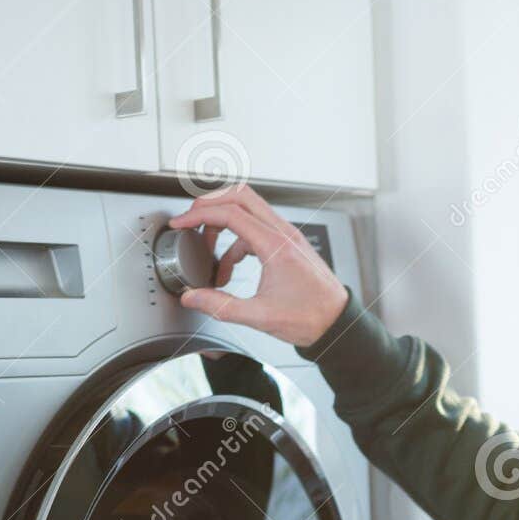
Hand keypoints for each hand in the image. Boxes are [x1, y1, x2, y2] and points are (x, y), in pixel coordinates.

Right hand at [169, 183, 348, 346]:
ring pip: (248, 210)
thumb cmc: (311, 317)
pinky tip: (230, 268)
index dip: (199, 215)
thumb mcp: (260, 316)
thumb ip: (221, 306)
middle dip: (209, 206)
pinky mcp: (287, 244)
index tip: (181, 224)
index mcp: (276, 245)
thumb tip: (194, 297)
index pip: (230, 213)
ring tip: (210, 255)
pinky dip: (236, 242)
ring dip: (223, 226)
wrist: (337, 322)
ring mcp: (286, 236)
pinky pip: (255, 229)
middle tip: (190, 223)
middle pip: (239, 196)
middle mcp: (283, 233)